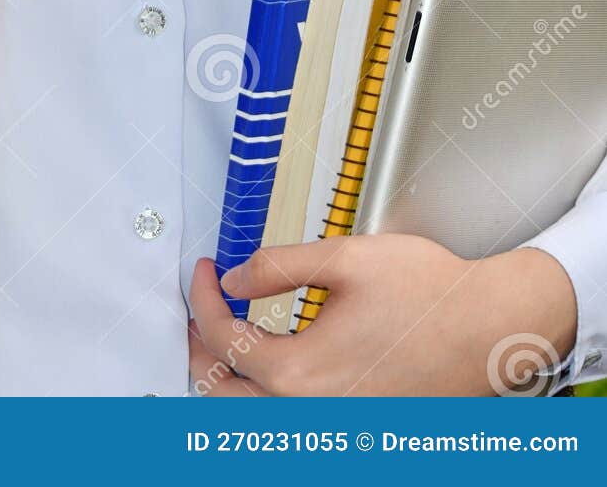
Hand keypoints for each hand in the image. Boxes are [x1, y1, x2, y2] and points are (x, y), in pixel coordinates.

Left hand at [188, 235, 577, 396]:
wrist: (490, 331)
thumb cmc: (431, 297)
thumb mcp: (344, 259)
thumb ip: (278, 267)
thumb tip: (233, 280)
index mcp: (300, 375)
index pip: (222, 343)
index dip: (203, 299)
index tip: (206, 271)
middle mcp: (311, 416)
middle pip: (221, 397)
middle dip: (198, 349)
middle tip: (199, 308)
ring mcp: (333, 430)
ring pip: (251, 419)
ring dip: (226, 379)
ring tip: (223, 334)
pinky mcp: (353, 430)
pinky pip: (288, 422)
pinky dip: (263, 396)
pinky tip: (270, 362)